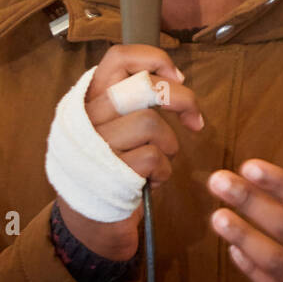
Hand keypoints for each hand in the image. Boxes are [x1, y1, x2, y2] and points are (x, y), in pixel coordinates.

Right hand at [58, 44, 203, 260]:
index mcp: (88, 99)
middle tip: (195, 119)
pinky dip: (163, 171)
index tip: (177, 78)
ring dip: (169, 145)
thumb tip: (175, 79)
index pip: (118, 58)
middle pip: (143, 87)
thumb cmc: (111, 169)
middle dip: (181, 100)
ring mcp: (96, 145)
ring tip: (160, 161)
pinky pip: (153, 158)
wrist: (90, 223)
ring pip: (151, 123)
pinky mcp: (110, 173)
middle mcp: (87, 117)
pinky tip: (153, 181)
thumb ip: (133, 100)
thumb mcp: (115, 127)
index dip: (153, 59)